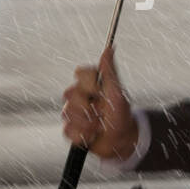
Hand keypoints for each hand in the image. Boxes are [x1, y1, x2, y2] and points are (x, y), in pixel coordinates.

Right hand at [61, 45, 138, 159]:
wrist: (122, 140)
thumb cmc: (121, 114)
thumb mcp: (118, 93)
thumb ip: (110, 72)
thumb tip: (110, 48)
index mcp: (91, 85)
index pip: (80, 73)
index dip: (90, 83)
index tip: (101, 91)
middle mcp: (79, 96)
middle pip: (70, 93)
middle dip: (88, 106)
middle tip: (102, 112)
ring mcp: (73, 112)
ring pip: (67, 113)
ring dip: (87, 122)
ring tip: (99, 126)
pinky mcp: (71, 129)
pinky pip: (68, 130)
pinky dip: (83, 135)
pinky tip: (92, 135)